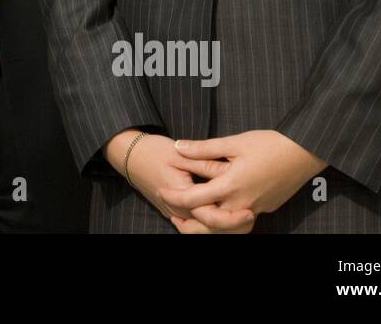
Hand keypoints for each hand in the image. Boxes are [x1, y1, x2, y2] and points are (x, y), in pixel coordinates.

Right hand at [106, 131, 253, 232]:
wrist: (129, 155)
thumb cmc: (152, 151)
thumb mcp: (177, 154)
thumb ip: (201, 161)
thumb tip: (226, 166)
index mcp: (180, 196)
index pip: (210, 216)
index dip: (231, 218)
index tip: (249, 212)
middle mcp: (177, 210)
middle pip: (209, 228)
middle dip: (231, 227)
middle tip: (252, 217)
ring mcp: (174, 213)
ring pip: (202, 229)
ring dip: (223, 227)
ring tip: (244, 217)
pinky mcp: (174, 211)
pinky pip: (195, 224)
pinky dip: (211, 223)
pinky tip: (226, 215)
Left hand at [159, 130, 325, 225]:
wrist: (305, 153)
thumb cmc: (270, 144)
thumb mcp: (234, 142)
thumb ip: (204, 148)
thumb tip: (178, 147)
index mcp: (230, 185)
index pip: (193, 199)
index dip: (173, 197)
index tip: (161, 191)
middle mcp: (241, 203)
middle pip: (207, 224)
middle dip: (187, 223)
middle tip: (172, 214)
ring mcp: (254, 209)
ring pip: (224, 228)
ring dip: (206, 225)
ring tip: (191, 216)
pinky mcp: (264, 209)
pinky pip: (239, 222)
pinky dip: (224, 221)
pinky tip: (217, 209)